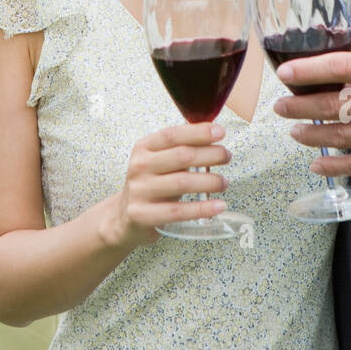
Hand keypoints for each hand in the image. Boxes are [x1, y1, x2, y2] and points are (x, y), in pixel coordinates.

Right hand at [106, 122, 230, 248]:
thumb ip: (179, 149)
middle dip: (210, 155)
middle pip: (182, 156)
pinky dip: (202, 208)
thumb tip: (213, 134)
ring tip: (224, 182)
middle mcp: (139, 166)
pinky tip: (219, 206)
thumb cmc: (151, 184)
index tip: (221, 132)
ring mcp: (140, 191)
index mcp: (143, 148)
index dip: (198, 132)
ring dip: (210, 181)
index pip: (172, 135)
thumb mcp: (157, 161)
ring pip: (182, 183)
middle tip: (226, 156)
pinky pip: (178, 211)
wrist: (124, 217)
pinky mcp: (143, 215)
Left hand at [273, 51, 350, 181]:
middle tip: (280, 106)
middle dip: (300, 106)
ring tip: (293, 131)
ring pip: (340, 135)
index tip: (284, 73)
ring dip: (310, 134)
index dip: (308, 70)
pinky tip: (315, 162)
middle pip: (334, 104)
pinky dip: (331, 164)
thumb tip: (323, 74)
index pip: (342, 65)